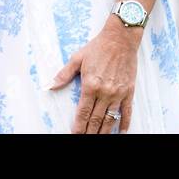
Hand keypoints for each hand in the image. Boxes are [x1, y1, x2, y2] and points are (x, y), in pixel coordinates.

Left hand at [49, 18, 138, 133]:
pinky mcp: (129, 92)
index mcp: (90, 85)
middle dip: (89, 132)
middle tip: (85, 139)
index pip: (83, 112)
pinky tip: (121, 132)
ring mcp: (118, 93)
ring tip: (98, 138)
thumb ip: (63, 75)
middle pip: (96, 119)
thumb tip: (49, 86)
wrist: (120, 39)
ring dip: (104, 132)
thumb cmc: (98, 47)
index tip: (75, 133)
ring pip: (110, 119)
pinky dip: (124, 124)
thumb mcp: (77, 59)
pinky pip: (127, 112)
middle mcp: (105, 92)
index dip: (78, 126)